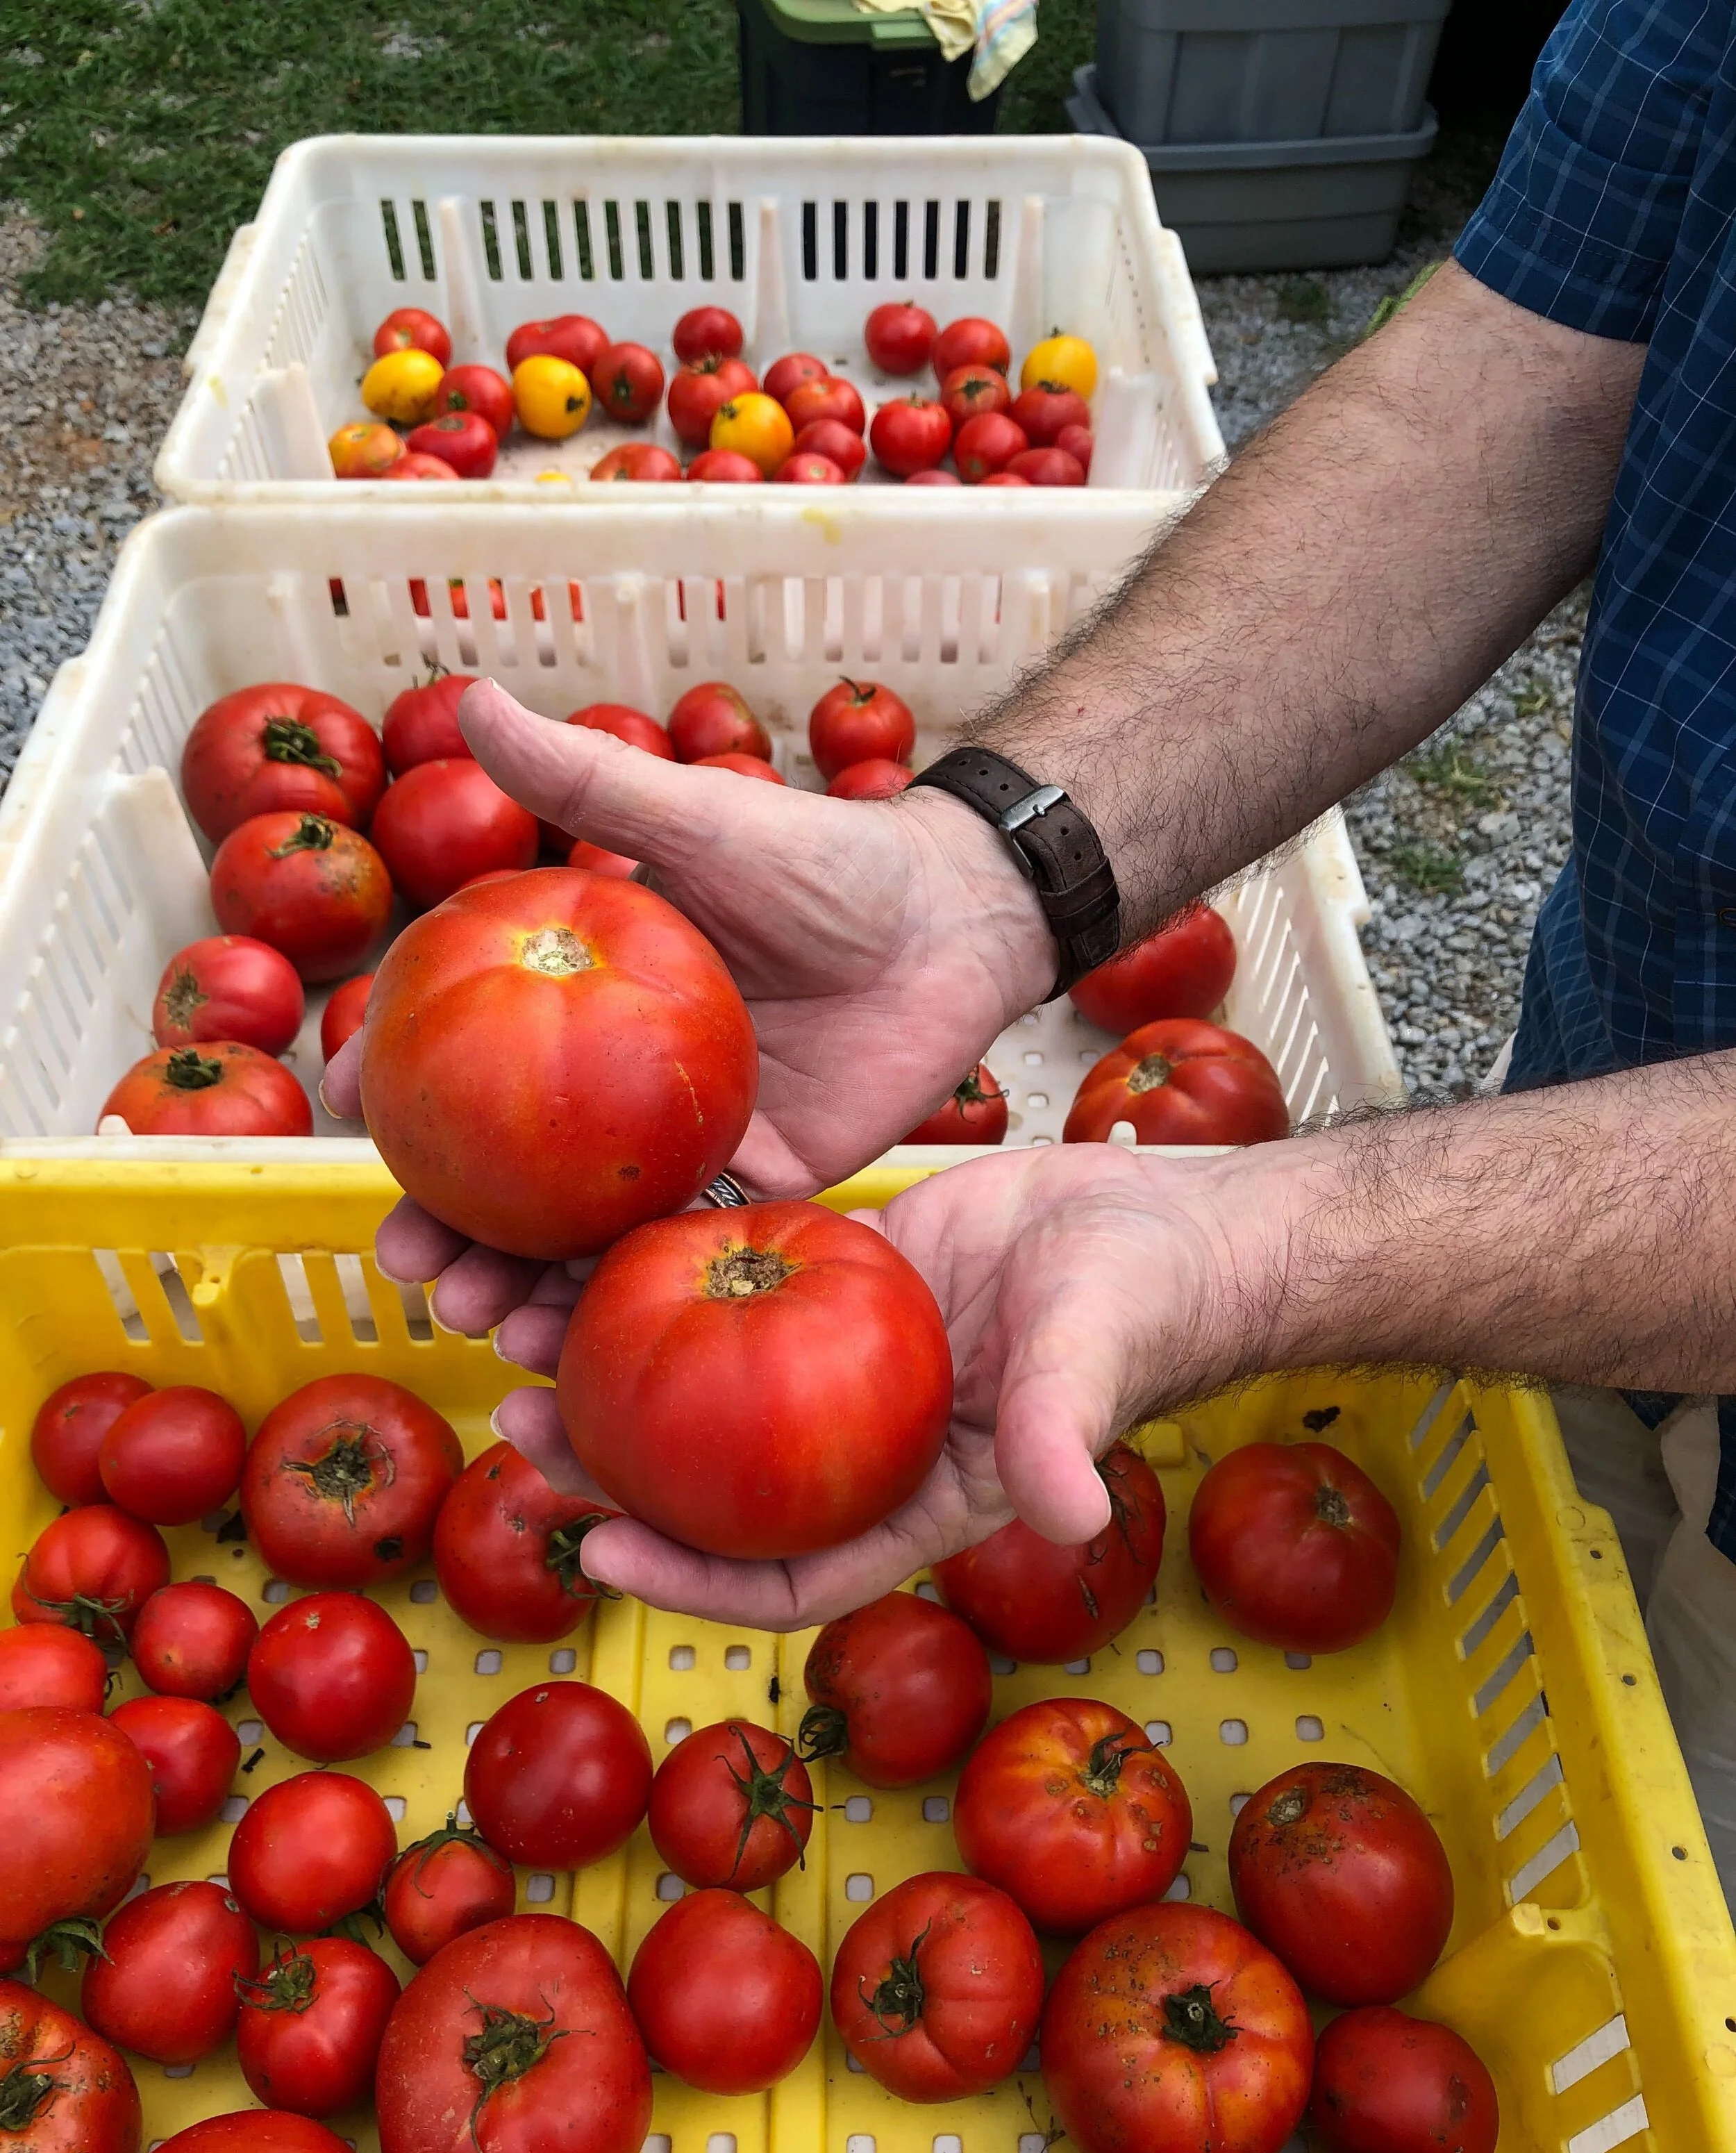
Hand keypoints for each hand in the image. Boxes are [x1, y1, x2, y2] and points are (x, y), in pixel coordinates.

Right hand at [321, 682, 1053, 1331]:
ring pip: (590, 1229)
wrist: (955, 921)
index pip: (470, 1049)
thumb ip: (589, 779)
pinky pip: (689, 1245)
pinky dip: (632, 1289)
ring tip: (482, 1319)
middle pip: (517, 1169)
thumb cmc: (825, 858)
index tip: (343, 1124)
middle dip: (450, 1225)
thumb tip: (473, 696)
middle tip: (407, 1264)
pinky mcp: (764, 1179)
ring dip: (528, 1282)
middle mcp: (624, 1080)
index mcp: (588, 998)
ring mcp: (692, 1138)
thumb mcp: (699, 820)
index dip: (401, 1090)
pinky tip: (583, 1331)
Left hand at [489, 1143, 1284, 1628]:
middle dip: (617, 1478)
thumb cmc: (1142, 1306)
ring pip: (708, 1386)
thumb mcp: (1095, 1367)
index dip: (693, 1584)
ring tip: (520, 1337)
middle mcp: (863, 1448)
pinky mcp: (839, 1276)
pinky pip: (737, 1282)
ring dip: (617, 1370)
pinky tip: (588, 1249)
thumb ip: (1068, 1439)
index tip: (602, 1559)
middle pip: (716, 1489)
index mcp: (916, 1501)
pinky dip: (668, 1275)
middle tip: (521, 1435)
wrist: (1154, 1216)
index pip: (789, 1575)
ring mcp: (843, 1365)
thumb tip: (1069, 1521)